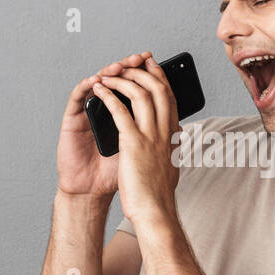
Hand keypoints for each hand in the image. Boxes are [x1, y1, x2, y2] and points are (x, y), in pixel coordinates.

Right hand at [55, 51, 149, 196]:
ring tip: (121, 65)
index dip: (146, 74)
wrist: (91, 191)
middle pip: (117, 80)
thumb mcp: (141, 152)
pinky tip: (95, 81)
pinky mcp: (72, 120)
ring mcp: (88, 113)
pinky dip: (86, 86)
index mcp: (123, 115)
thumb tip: (179, 127)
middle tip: (141, 57)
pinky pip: (77, 98)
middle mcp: (105, 110)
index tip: (156, 63)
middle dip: (131, 67)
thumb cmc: (115, 174)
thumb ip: (155, 136)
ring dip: (110, 71)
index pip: (135, 87)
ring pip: (97, 82)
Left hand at [88, 53, 182, 228]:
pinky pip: (120, 111)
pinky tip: (99, 89)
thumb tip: (174, 142)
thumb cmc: (157, 195)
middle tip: (129, 61)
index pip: (170, 98)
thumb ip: (170, 150)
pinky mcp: (133, 143)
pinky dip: (109, 96)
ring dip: (123, 79)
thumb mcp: (169, 166)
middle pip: (158, 89)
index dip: (160, 78)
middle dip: (143, 70)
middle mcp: (164, 132)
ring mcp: (150, 136)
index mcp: (171, 136)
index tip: (152, 66)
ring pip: (141, 94)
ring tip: (110, 73)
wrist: (153, 212)